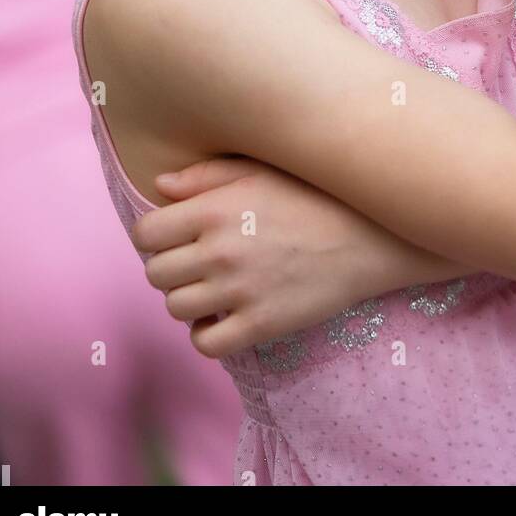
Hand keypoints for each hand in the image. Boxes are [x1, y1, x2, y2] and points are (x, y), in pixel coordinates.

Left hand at [133, 156, 389, 357]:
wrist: (369, 237)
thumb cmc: (313, 196)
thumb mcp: (260, 171)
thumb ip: (206, 177)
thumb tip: (160, 188)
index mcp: (214, 209)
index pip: (146, 234)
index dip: (156, 236)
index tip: (175, 236)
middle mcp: (220, 251)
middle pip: (156, 273)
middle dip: (170, 267)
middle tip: (195, 262)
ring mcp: (239, 291)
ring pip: (175, 308)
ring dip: (187, 299)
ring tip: (211, 287)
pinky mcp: (260, 324)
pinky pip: (205, 344)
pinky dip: (205, 334)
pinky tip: (222, 316)